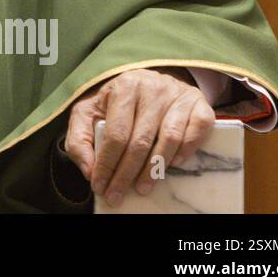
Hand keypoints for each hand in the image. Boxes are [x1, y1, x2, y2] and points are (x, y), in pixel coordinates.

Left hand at [64, 66, 214, 206]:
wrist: (148, 81)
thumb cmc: (116, 102)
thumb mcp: (89, 112)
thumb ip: (79, 139)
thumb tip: (89, 170)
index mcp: (123, 87)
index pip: (115, 133)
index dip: (107, 164)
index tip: (100, 186)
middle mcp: (152, 87)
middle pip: (140, 140)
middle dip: (126, 174)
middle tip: (117, 195)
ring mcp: (178, 94)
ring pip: (169, 138)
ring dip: (154, 169)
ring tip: (142, 187)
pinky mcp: (199, 102)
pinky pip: (197, 129)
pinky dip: (186, 150)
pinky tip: (172, 165)